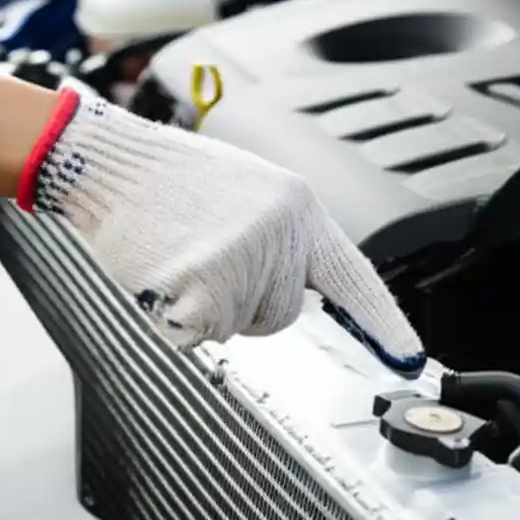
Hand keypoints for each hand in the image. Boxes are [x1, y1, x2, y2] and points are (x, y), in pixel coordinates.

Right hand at [18, 89, 424, 374]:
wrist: (111, 161)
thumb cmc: (171, 181)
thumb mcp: (250, 194)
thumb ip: (283, 239)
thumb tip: (298, 288)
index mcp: (299, 209)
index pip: (354, 277)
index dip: (384, 322)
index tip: (408, 358)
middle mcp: (283, 233)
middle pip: (282, 314)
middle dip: (244, 302)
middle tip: (207, 255)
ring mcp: (245, 259)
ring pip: (239, 327)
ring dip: (209, 307)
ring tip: (183, 255)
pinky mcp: (205, 285)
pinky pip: (199, 334)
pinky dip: (175, 317)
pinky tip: (163, 273)